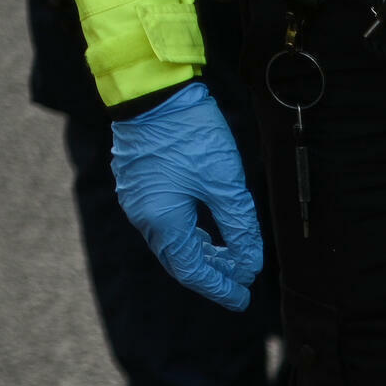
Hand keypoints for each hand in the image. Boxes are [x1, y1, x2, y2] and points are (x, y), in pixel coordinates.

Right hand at [110, 81, 261, 311]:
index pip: (193, 271)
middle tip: (241, 283)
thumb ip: (240, 228)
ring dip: (201, 253)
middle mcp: (142, 215)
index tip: (243, 298)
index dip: (220, 288)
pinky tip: (207, 233)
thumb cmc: (190, 132)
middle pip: (179, 260)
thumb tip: (250, 264)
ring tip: (230, 259)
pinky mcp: (137, 181)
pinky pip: (162, 221)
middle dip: (213, 274)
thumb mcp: (225, 182)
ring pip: (171, 241)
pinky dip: (188, 233)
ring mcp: (135, 197)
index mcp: (161, 220)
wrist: (153, 86)